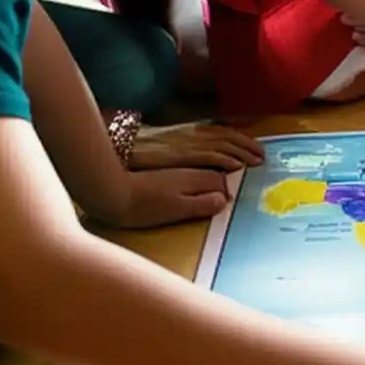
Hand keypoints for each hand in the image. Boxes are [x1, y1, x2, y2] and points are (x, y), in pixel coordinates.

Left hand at [98, 168, 230, 228]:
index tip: (239, 194)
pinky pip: (198, 157)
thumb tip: (225, 201)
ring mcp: (178, 169)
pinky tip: (205, 164)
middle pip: (218, 165)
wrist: (112, 192)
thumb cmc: (144, 206)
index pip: (223, 181)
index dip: (232, 188)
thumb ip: (201, 204)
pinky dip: (209, 157)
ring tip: (235, 159)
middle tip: (251, 161)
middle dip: (235, 161)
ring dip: (224, 155)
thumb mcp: (175, 209)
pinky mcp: (166, 171)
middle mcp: (190, 170)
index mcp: (196, 179)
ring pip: (208, 157)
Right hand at [130, 122, 264, 171]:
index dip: (246, 140)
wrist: (134, 145)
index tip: (259, 148)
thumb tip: (215, 153)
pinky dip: (227, 160)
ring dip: (244, 154)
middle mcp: (200, 132)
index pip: (229, 132)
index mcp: (199, 128)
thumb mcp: (181, 139)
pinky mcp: (187, 153)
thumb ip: (199, 143)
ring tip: (256, 162)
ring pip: (226, 146)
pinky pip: (212, 156)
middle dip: (250, 146)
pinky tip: (237, 166)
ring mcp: (194, 142)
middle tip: (263, 157)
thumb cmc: (155, 145)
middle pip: (232, 137)